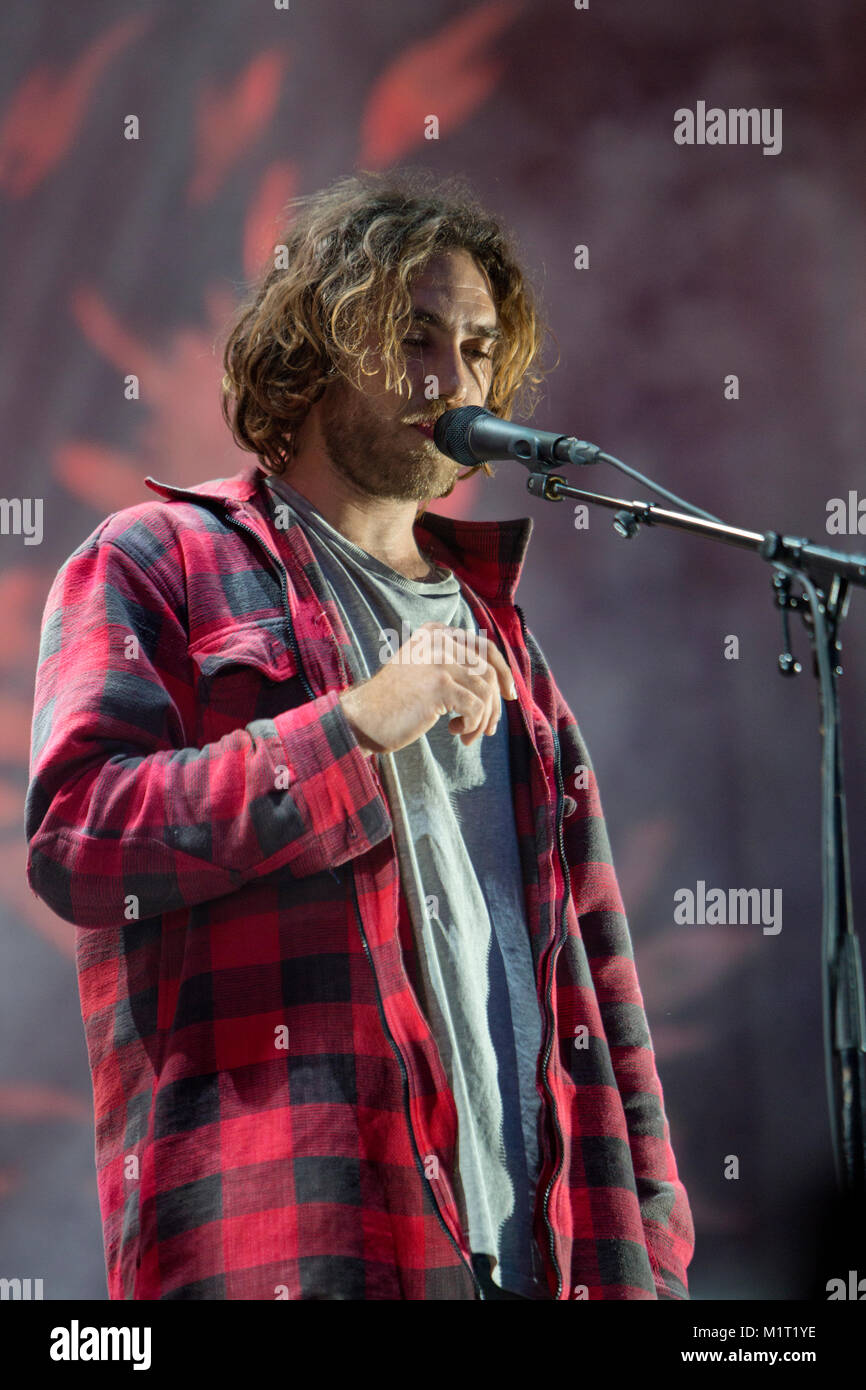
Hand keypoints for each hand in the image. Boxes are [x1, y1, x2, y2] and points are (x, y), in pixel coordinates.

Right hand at [338, 620, 517, 755]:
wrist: (363, 718)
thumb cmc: (393, 702)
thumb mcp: (422, 669)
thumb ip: (452, 664)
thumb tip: (498, 681)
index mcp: (436, 632)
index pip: (485, 647)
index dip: (503, 672)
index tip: (509, 696)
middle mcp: (439, 640)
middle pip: (489, 670)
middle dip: (495, 703)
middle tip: (489, 728)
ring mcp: (439, 661)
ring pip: (485, 691)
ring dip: (482, 720)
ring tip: (467, 735)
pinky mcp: (439, 685)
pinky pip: (476, 708)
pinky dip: (472, 725)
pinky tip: (455, 732)